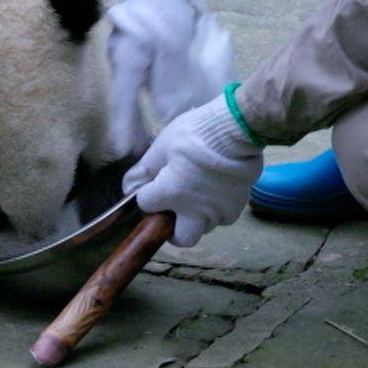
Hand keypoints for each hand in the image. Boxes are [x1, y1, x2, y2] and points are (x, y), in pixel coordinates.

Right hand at [104, 0, 231, 156]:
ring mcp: (125, 56)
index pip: (122, 103)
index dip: (122, 129)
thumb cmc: (165, 13)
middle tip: (135, 155)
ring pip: (128, 94)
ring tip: (142, 141)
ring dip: (135, 117)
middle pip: (123, 102)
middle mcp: (121, 62)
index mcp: (127, 62)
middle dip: (129, 129)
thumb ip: (168, 84)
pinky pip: (133, 83)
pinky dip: (140, 100)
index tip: (120, 153)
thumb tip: (166, 115)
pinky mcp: (134, 52)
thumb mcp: (171, 50)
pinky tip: (149, 110)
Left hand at [122, 96, 261, 247]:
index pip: (146, 205)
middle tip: (174, 213)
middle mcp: (194, 211)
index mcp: (171, 193)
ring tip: (200, 192)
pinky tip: (219, 189)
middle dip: (174, 231)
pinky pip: (224, 216)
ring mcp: (218, 211)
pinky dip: (219, 208)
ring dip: (198, 216)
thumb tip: (129, 187)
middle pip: (181, 239)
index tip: (151, 186)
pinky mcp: (238, 206)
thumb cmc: (197, 133)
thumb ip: (145, 169)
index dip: (146, 195)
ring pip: (205, 226)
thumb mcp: (163, 145)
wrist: (236, 128)